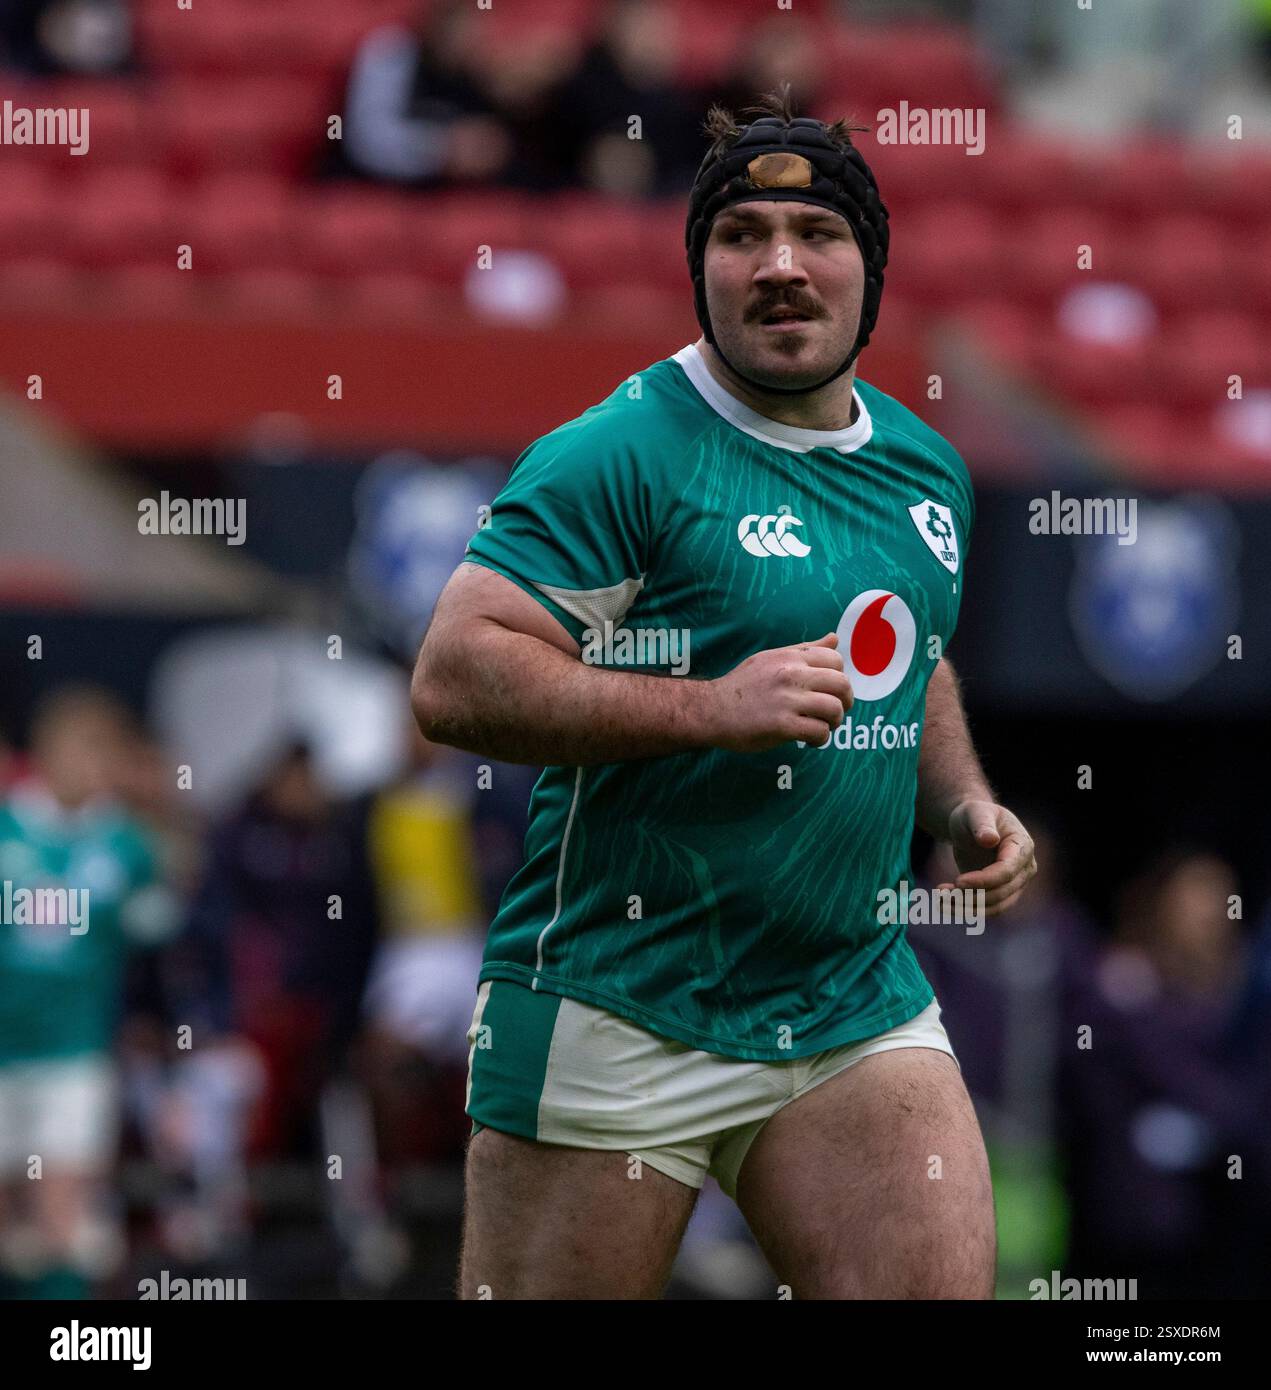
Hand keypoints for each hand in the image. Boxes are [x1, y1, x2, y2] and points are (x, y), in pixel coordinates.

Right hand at [706, 633, 853, 751]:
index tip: (830, 691)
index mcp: (790, 657)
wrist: (711, 709)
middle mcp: (791, 674)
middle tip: (834, 712)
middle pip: (841, 684)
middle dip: (846, 701)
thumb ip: (804, 650)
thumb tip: (834, 638)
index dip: (840, 677)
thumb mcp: (771, 658)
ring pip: (834, 709)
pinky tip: (809, 740)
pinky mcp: (782, 725)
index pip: (835, 659)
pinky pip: (818, 731)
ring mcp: (787, 700)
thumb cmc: (742, 686)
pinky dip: (820, 739)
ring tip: (822, 727)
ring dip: (834, 723)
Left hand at [938, 800, 1035, 915]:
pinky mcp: (1000, 894)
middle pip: (1001, 893)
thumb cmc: (974, 815)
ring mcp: (1015, 884)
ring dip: (966, 908)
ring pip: (995, 907)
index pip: (1007, 871)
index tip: (958, 881)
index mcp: (1022, 846)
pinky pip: (986, 909)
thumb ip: (983, 824)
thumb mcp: (975, 812)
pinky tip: (944, 900)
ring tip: (939, 899)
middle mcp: (1024, 869)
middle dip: (971, 896)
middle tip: (941, 892)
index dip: (984, 880)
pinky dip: (965, 910)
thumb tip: (990, 839)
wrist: (971, 826)